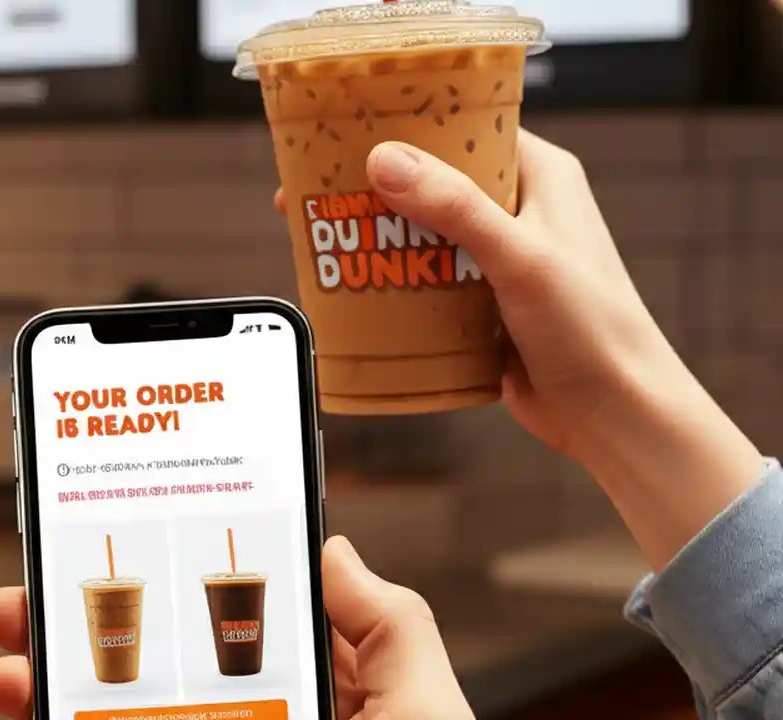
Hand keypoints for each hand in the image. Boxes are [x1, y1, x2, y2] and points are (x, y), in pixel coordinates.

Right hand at [0, 537, 471, 719]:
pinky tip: (30, 711)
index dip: (166, 586)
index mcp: (312, 695)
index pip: (228, 627)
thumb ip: (388, 626)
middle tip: (20, 604)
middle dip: (79, 632)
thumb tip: (332, 549)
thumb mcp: (424, 705)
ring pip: (120, 716)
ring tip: (9, 668)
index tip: (109, 550)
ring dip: (52, 690)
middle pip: (155, 670)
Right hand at [278, 132, 761, 568]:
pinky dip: (391, 280)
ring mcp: (498, 258)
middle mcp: (519, 210)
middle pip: (432, 180)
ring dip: (379, 236)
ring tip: (324, 233)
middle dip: (376, 186)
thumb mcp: (521, 259)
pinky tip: (353, 284)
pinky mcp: (480, 303)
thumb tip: (384, 159)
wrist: (613, 416)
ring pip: (422, 233)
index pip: (464, 126)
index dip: (408, 124)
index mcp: (541, 176)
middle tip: (318, 187)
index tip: (350, 128)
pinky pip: (424, 280)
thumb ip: (456, 208)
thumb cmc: (593, 330)